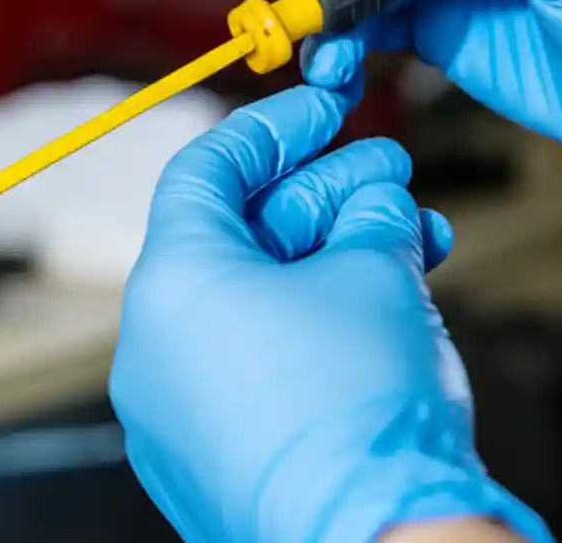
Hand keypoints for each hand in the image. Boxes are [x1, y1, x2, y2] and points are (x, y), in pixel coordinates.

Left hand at [110, 86, 549, 541]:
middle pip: (235, 238)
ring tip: (409, 239)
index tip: (322, 108)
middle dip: (321, 197)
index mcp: (170, 285)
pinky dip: (307, 325)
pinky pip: (251, 363)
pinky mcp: (208, 454)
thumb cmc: (359, 414)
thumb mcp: (375, 276)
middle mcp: (152, 346)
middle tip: (389, 176)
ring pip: (252, 304)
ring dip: (329, 261)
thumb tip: (373, 203)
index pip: (205, 171)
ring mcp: (174, 408)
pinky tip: (377, 306)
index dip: (271, 128)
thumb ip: (368, 217)